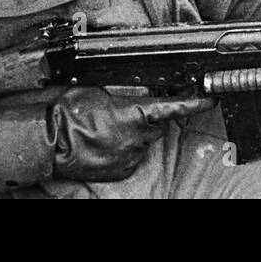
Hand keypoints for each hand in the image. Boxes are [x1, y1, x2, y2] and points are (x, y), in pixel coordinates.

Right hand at [50, 87, 213, 182]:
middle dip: (148, 119)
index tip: (210, 98)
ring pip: (143, 142)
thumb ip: (124, 95)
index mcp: (135, 114)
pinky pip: (131, 157)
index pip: (173, 107)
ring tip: (107, 129)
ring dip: (133, 135)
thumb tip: (135, 93)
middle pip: (157, 125)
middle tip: (126, 113)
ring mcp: (130, 156)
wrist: (49, 142)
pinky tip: (105, 143)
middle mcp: (138, 137)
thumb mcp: (100, 91)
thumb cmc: (70, 113)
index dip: (194, 102)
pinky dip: (123, 150)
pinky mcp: (121, 171)